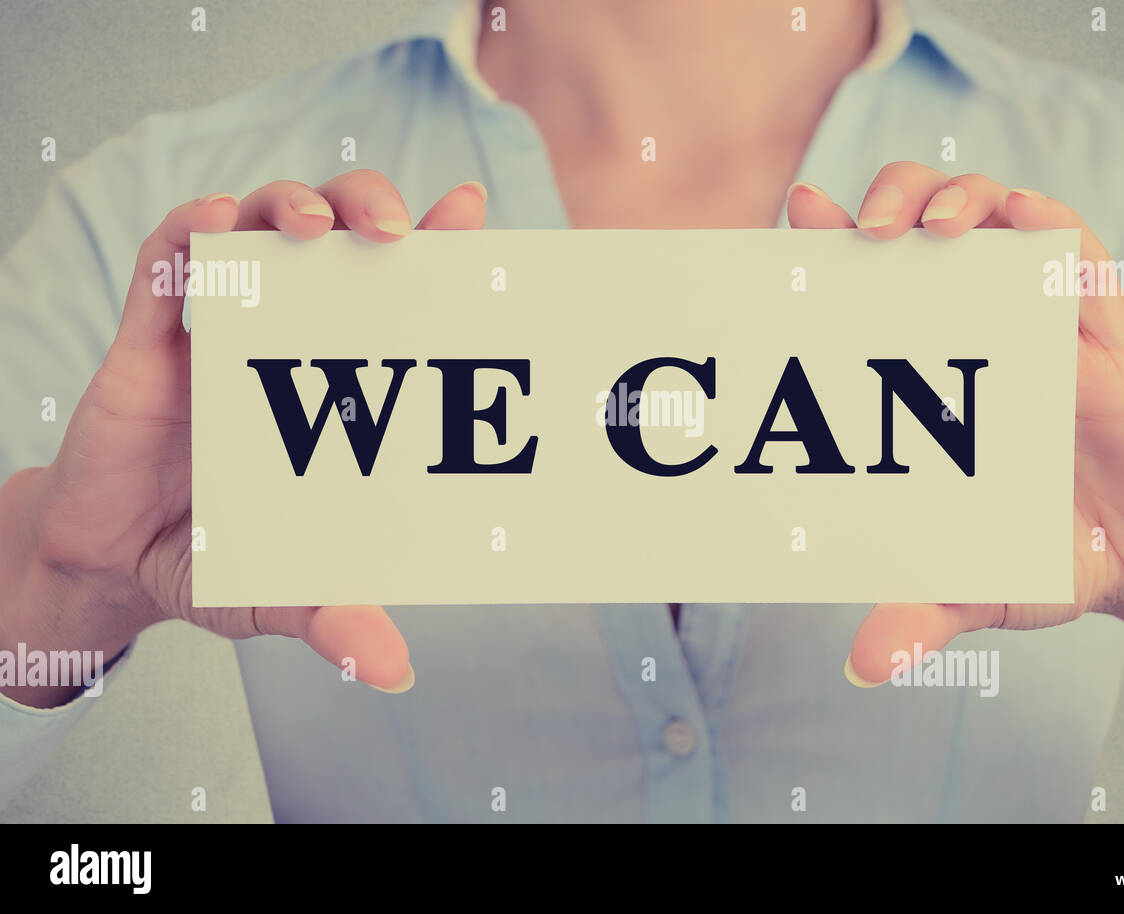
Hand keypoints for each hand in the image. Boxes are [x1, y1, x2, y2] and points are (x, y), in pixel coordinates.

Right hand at [0, 170, 486, 706]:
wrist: (113, 565)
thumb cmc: (217, 561)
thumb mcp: (283, 591)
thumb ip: (334, 618)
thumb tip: (394, 672)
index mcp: (334, 381)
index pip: (396, 291)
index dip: (437, 245)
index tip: (472, 214)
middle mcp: (286, 339)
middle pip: (336, 232)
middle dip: (367, 205)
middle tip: (395, 230)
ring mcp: (220, 330)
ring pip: (258, 225)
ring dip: (291, 204)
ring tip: (316, 225)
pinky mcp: (148, 339)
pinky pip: (167, 262)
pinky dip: (192, 235)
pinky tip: (216, 228)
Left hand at [788, 163, 1123, 695]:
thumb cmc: (1047, 555)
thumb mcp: (976, 587)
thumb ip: (922, 614)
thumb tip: (865, 667)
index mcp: (937, 372)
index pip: (875, 281)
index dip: (832, 240)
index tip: (797, 217)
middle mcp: (985, 331)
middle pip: (929, 220)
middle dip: (894, 198)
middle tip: (865, 230)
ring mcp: (1045, 324)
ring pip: (1004, 216)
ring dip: (967, 198)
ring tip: (938, 228)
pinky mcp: (1111, 334)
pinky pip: (1083, 259)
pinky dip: (1053, 235)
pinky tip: (1031, 234)